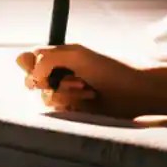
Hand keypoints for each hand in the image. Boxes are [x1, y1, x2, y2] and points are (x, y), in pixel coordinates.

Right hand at [15, 44, 166, 117]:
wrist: (138, 90)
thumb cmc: (112, 67)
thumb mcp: (77, 54)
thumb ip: (47, 59)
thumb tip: (31, 78)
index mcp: (59, 56)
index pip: (28, 59)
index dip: (28, 65)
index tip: (38, 68)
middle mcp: (60, 74)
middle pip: (31, 81)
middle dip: (46, 81)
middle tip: (60, 79)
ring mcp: (67, 93)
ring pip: (45, 98)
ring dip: (64, 92)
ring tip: (86, 88)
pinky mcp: (75, 112)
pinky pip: (59, 112)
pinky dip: (72, 104)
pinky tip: (89, 99)